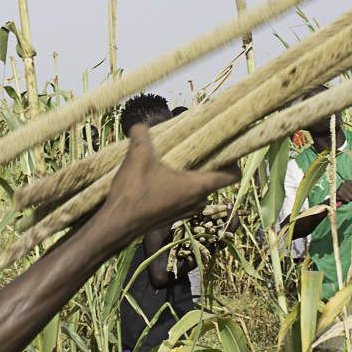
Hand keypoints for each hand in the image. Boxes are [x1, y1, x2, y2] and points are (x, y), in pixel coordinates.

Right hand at [100, 124, 240, 238]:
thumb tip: (140, 125)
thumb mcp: (137, 156)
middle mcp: (197, 201)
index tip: (227, 147)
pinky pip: (186, 198)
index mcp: (197, 186)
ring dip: (191, 176)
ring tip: (176, 161)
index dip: (234, 160)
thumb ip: (142, 135)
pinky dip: (180, 187)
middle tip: (194, 146)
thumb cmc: (134, 192)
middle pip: (214, 179)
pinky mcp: (174, 217)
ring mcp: (186, 212)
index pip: (232, 176)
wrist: (116, 225)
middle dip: (207, 163)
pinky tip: (161, 177)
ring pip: (198, 189)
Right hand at [335, 179, 351, 205]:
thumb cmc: (345, 193)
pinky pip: (347, 200)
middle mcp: (345, 183)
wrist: (333, 197)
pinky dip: (346, 201)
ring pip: (351, 198)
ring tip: (346, 197)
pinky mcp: (338, 193)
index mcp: (348, 181)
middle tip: (349, 195)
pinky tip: (343, 199)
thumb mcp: (351, 188)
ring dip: (349, 199)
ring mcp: (341, 188)